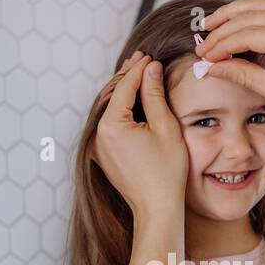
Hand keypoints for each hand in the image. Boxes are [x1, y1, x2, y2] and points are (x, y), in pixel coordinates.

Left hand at [92, 52, 188, 219]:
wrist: (157, 208)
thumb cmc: (166, 172)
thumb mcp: (165, 126)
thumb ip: (155, 94)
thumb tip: (150, 69)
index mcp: (111, 125)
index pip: (124, 87)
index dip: (137, 69)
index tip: (149, 56)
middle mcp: (98, 134)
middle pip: (112, 95)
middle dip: (127, 76)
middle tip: (142, 59)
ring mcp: (98, 146)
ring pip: (109, 108)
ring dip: (123, 91)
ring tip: (138, 74)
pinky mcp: (103, 154)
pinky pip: (109, 123)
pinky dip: (120, 109)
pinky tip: (132, 100)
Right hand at [196, 0, 264, 120]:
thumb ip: (244, 76)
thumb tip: (213, 68)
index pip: (245, 35)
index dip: (220, 46)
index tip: (203, 58)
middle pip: (247, 16)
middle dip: (220, 31)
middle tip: (201, 46)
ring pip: (255, 4)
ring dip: (229, 15)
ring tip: (208, 27)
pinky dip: (246, 12)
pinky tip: (231, 22)